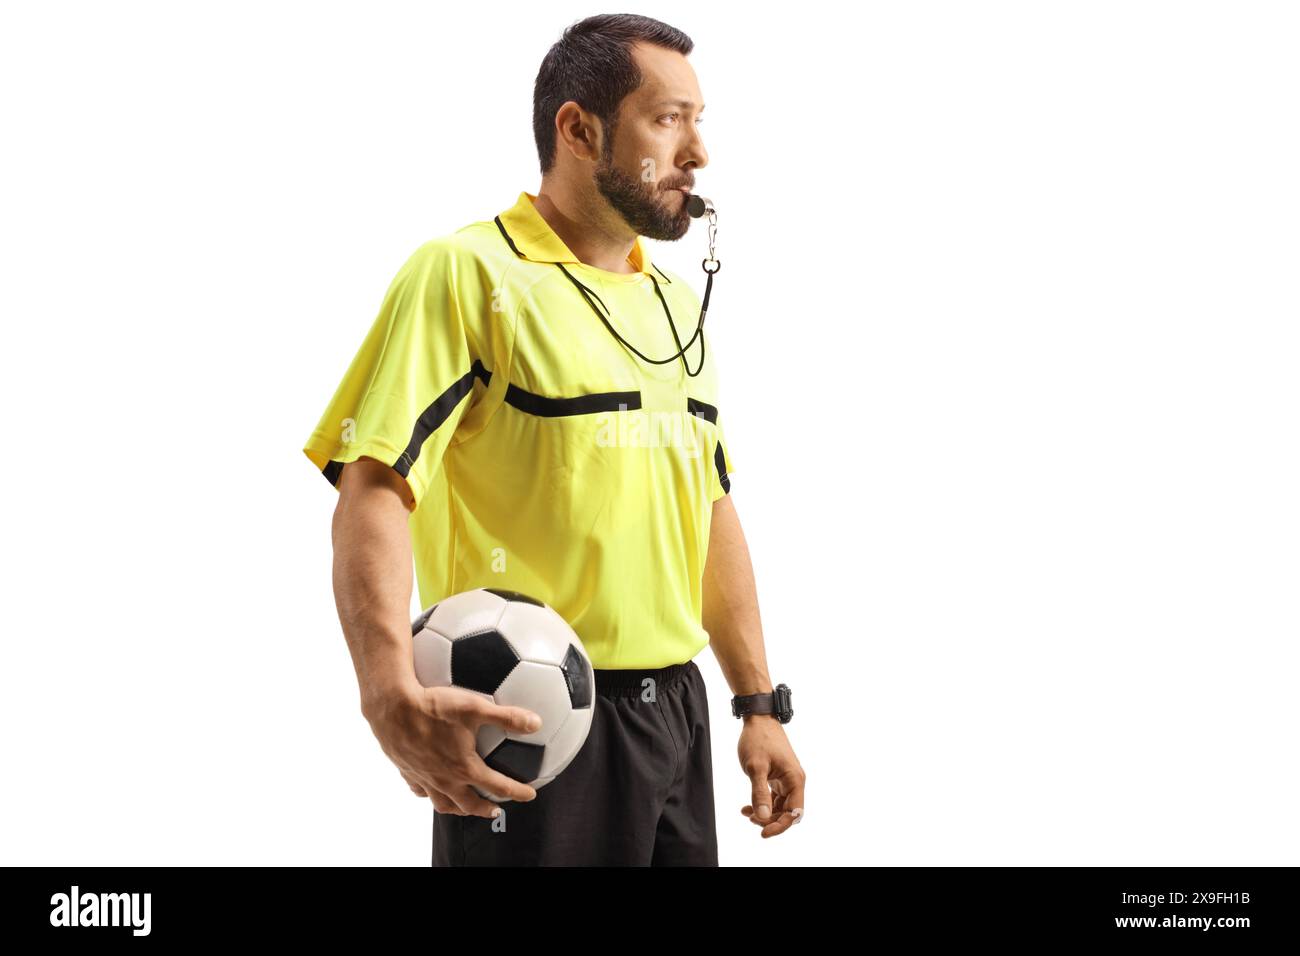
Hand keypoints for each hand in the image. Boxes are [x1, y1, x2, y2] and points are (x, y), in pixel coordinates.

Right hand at [362, 677, 541, 817]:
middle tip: (497, 811)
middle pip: (469, 804)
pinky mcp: (407, 770)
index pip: (497, 786)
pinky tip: (431, 788)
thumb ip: (507, 717)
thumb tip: (536, 722)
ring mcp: (424, 777)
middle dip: (486, 810)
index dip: (517, 792)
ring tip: (465, 808)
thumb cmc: (434, 706)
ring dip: (457, 809)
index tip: (530, 795)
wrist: (393, 707)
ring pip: (442, 803)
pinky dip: (428, 794)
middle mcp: (444, 778)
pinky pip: (419, 790)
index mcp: (464, 767)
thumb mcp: (476, 706)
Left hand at [738, 715, 804, 837]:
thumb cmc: (758, 740)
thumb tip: (764, 818)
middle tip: (750, 819)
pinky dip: (762, 804)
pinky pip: (774, 798)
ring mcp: (786, 779)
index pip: (795, 813)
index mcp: (795, 779)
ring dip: (765, 813)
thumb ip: (759, 793)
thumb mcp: (756, 767)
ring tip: (746, 813)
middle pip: (788, 812)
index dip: (781, 826)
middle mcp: (794, 781)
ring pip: (780, 806)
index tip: (763, 833)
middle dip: (770, 820)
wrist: (758, 719)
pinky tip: (747, 807)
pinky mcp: (778, 777)